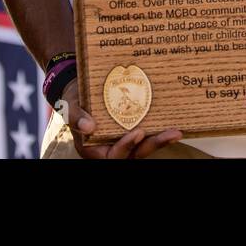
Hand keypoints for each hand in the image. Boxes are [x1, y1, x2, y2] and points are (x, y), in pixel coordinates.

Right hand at [58, 80, 181, 158]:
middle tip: (170, 133)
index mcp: (93, 149)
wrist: (79, 89)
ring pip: (141, 148)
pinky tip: (172, 126)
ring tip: (176, 132)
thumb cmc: (73, 99)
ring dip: (159, 141)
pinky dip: (158, 133)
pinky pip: (145, 138)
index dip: (126, 147)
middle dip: (151, 145)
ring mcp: (121, 141)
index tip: (138, 132)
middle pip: (133, 155)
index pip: (113, 155)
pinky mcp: (130, 132)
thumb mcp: (69, 105)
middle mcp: (109, 149)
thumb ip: (75, 116)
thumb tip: (88, 126)